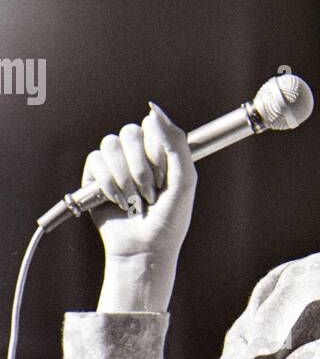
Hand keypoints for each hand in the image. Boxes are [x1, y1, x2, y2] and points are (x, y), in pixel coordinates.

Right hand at [83, 103, 196, 305]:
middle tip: (150, 191)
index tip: (165, 175)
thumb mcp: (185, 180)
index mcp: (160, 151)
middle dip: (141, 165)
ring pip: (110, 144)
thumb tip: (154, 110)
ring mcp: (115, 164)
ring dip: (125, 176)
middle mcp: (137, 154)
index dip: (157, 149)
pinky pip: (94, 161)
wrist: (146, 249)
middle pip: (129, 131)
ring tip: (134, 200)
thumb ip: (176, 143)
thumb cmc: (169, 219)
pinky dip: (108, 183)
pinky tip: (119, 201)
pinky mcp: (95, 177)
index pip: (152, 126)